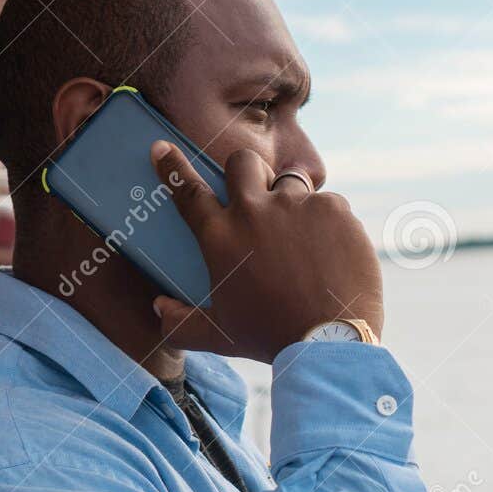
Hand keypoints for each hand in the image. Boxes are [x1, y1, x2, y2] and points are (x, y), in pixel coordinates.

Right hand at [148, 141, 384, 361]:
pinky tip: (332, 254)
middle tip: (258, 192)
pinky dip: (329, 224)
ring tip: (305, 240)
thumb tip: (159, 308)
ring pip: (292, 183)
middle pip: (242, 162)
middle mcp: (255, 212)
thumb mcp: (219, 336)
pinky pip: (329, 205)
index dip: (173, 167)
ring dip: (293, 204)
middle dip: (247, 171)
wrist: (329, 343)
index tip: (162, 148)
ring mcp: (296, 206)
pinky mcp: (333, 209)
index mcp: (221, 237)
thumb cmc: (270, 339)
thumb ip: (181, 324)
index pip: (188, 192)